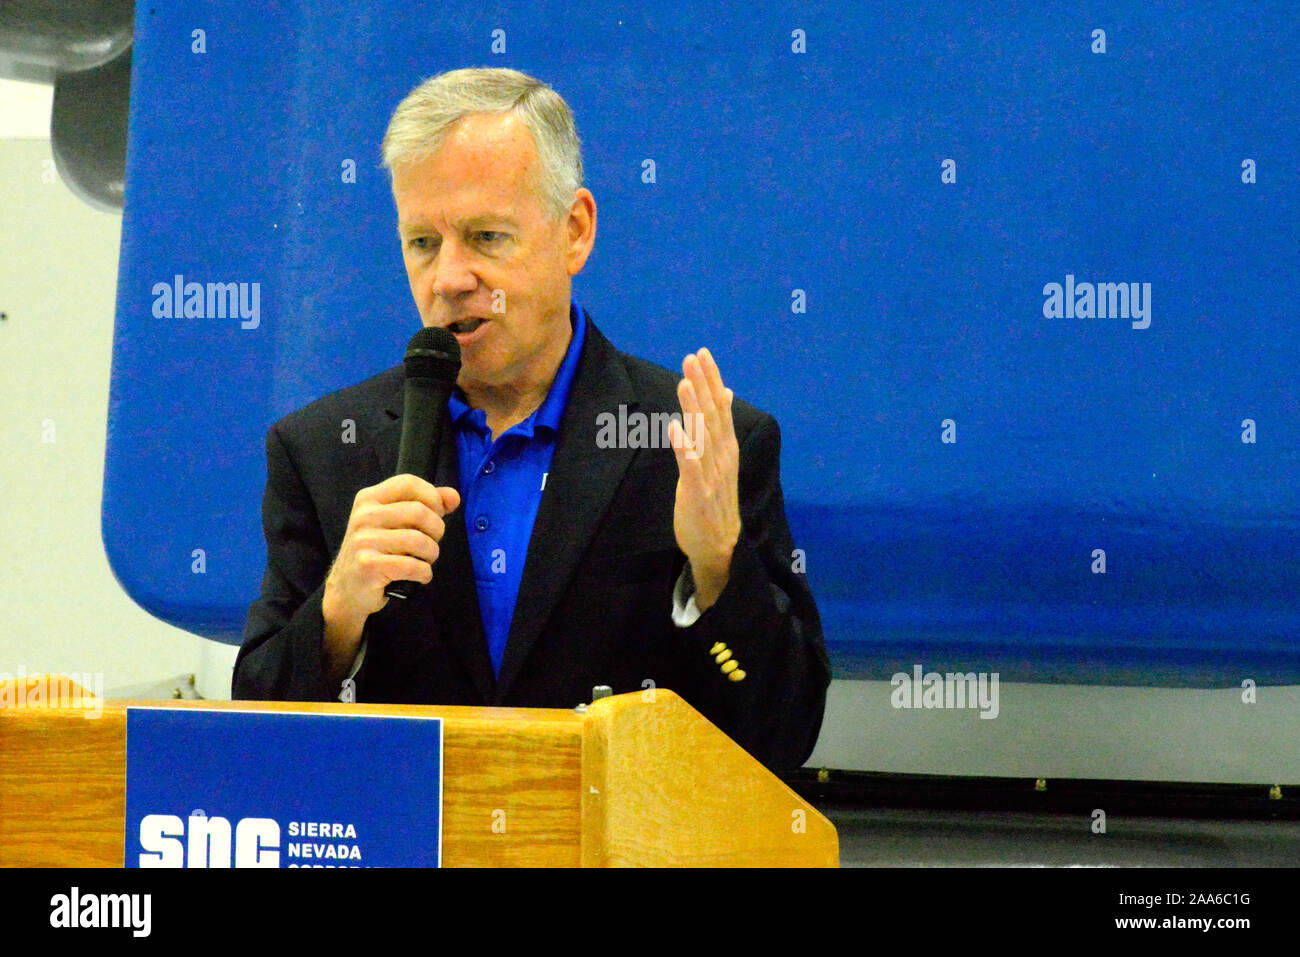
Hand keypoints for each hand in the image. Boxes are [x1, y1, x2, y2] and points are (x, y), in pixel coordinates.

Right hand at [321, 474, 459, 677]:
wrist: (346, 590)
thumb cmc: (378, 552)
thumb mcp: (396, 523)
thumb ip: (426, 505)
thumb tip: (453, 496)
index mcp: (369, 498)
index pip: (409, 483)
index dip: (432, 497)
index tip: (436, 514)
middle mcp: (364, 515)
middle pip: (419, 512)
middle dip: (436, 531)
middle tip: (430, 544)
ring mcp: (363, 540)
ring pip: (419, 540)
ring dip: (431, 554)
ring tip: (424, 561)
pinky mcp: (368, 565)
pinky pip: (413, 566)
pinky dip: (424, 573)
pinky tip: (419, 576)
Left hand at [668, 348, 740, 611]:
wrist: (720, 546)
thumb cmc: (716, 501)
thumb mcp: (722, 460)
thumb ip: (721, 427)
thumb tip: (726, 392)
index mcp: (727, 448)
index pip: (720, 407)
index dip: (712, 380)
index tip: (702, 354)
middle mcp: (721, 457)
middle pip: (712, 415)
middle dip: (702, 385)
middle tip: (692, 357)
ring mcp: (710, 475)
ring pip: (702, 436)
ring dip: (694, 408)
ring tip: (685, 382)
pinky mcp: (697, 494)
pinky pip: (690, 468)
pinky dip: (684, 447)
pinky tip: (675, 428)